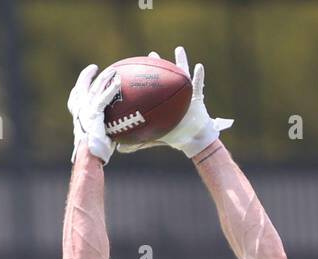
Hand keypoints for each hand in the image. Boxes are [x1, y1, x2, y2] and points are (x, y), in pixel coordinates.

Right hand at [68, 63, 119, 163]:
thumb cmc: (94, 155)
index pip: (74, 100)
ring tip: (113, 71)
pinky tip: (119, 82)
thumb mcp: (99, 141)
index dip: (77, 90)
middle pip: (81, 87)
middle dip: (87, 76)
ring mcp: (86, 110)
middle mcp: (80, 110)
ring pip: (95, 88)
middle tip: (94, 69)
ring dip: (104, 78)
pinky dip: (111, 89)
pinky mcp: (94, 113)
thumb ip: (106, 134)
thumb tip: (119, 137)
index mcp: (78, 117)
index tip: (80, 85)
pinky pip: (104, 97)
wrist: (89, 156)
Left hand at [117, 47, 231, 157]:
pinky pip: (199, 85)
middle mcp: (172, 95)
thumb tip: (117, 149)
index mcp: (160, 101)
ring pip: (182, 75)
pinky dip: (199, 76)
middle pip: (164, 77)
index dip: (141, 79)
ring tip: (179, 49)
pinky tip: (199, 66)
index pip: (150, 88)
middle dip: (158, 65)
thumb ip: (136, 142)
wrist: (192, 140)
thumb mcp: (153, 138)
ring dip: (181, 62)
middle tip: (151, 55)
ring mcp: (185, 94)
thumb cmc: (173, 136)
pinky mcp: (198, 98)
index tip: (132, 70)